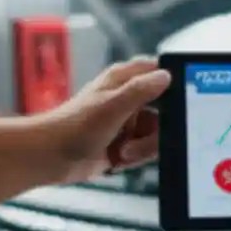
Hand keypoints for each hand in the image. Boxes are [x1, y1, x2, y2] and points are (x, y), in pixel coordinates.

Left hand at [34, 57, 169, 183]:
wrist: (49, 158)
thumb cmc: (73, 127)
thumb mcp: (112, 106)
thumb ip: (141, 90)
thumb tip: (166, 75)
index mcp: (123, 79)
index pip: (158, 71)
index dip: (172, 84)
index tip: (181, 102)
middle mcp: (127, 98)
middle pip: (165, 109)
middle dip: (159, 129)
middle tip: (144, 137)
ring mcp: (126, 122)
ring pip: (156, 133)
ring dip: (144, 147)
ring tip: (123, 152)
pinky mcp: (123, 143)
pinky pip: (145, 150)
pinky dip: (136, 157)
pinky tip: (119, 159)